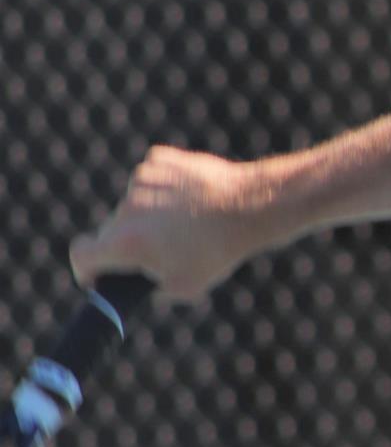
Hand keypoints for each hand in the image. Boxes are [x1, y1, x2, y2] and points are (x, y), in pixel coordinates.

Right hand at [70, 146, 276, 302]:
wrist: (252, 206)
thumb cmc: (219, 250)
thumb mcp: (184, 286)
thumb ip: (150, 287)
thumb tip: (141, 280)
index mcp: (125, 242)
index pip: (81, 255)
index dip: (86, 271)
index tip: (97, 277)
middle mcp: (126, 208)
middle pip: (111, 230)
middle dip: (127, 244)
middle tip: (157, 252)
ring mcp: (141, 179)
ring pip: (134, 203)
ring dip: (149, 214)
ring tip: (186, 223)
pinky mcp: (159, 159)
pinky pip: (151, 178)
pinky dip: (163, 188)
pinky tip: (190, 197)